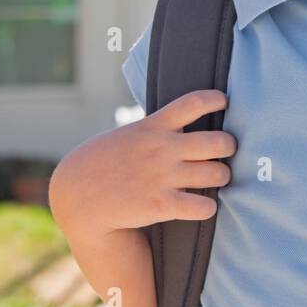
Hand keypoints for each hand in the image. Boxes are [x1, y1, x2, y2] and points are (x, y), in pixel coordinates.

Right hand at [51, 89, 236, 235]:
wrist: (77, 195)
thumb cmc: (104, 162)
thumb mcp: (128, 134)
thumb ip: (155, 128)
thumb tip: (181, 122)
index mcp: (154, 127)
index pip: (194, 103)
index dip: (216, 99)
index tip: (224, 102)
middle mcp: (162, 149)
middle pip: (218, 142)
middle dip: (228, 146)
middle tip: (226, 150)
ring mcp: (163, 177)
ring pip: (218, 174)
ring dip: (222, 176)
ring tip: (215, 178)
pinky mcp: (161, 205)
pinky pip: (204, 207)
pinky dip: (208, 207)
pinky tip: (202, 206)